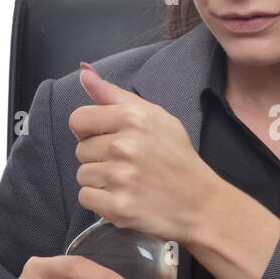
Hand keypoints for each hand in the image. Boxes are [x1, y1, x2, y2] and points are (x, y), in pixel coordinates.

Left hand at [71, 61, 217, 244]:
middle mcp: (125, 145)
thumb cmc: (177, 157)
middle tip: (128, 164)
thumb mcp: (155, 117)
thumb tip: (84, 72)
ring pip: (82, 175)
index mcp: (133, 118)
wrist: (200, 203)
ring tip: (128, 182)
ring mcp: (121, 177)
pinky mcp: (118, 206)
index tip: (108, 139)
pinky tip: (124, 197)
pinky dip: (100, 201)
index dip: (90, 131)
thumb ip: (115, 95)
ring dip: (100, 180)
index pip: (79, 119)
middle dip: (99, 157)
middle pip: (80, 149)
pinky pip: (85, 197)